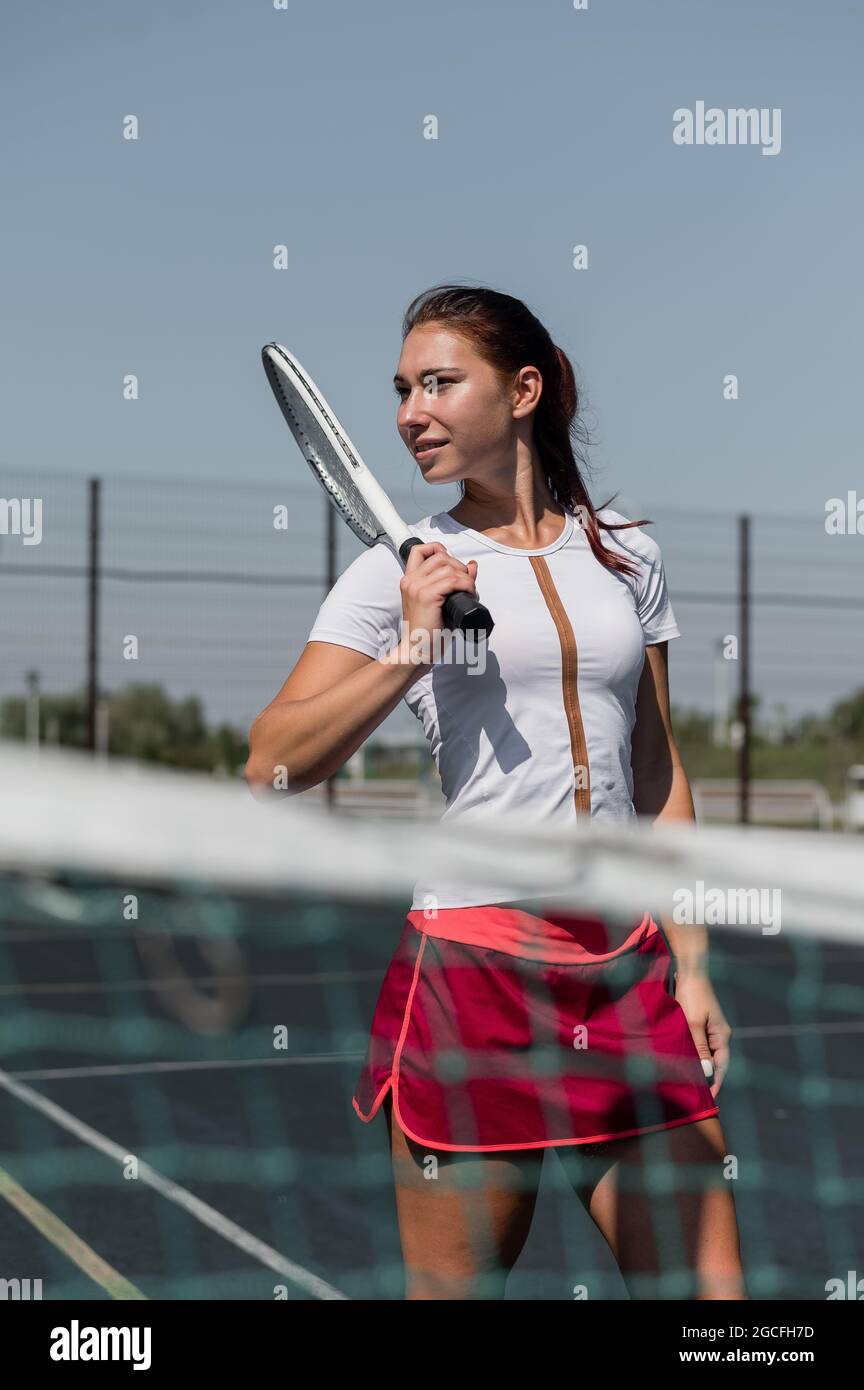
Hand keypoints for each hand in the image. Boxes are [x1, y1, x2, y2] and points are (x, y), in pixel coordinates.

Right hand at [399, 542, 478, 659]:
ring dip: (465, 578)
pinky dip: (466, 585)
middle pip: (440, 556)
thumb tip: (472, 565)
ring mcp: (417, 587)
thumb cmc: (428, 631)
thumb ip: (454, 581)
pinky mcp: (426, 596)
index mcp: (409, 580)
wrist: (416, 650)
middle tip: (465, 584)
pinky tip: (469, 594)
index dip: (437, 549)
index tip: (450, 563)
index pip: (419, 550)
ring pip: (449, 567)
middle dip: (459, 566)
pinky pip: (453, 580)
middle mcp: (410, 580)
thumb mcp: (440, 602)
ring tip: (469, 592)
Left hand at [673, 972, 731, 1098]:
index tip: (709, 1099)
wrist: (689, 972)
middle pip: (715, 1063)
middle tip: (696, 1096)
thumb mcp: (694, 1023)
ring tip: (688, 1084)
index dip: (716, 1083)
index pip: (722, 1066)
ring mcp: (710, 1030)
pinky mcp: (700, 1024)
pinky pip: (699, 1046)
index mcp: (722, 1035)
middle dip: (707, 1078)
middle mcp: (719, 1035)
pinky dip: (693, 1056)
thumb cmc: (692, 995)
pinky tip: (683, 1063)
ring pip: (706, 1055)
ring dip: (698, 1068)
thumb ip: (700, 1047)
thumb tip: (706, 1070)